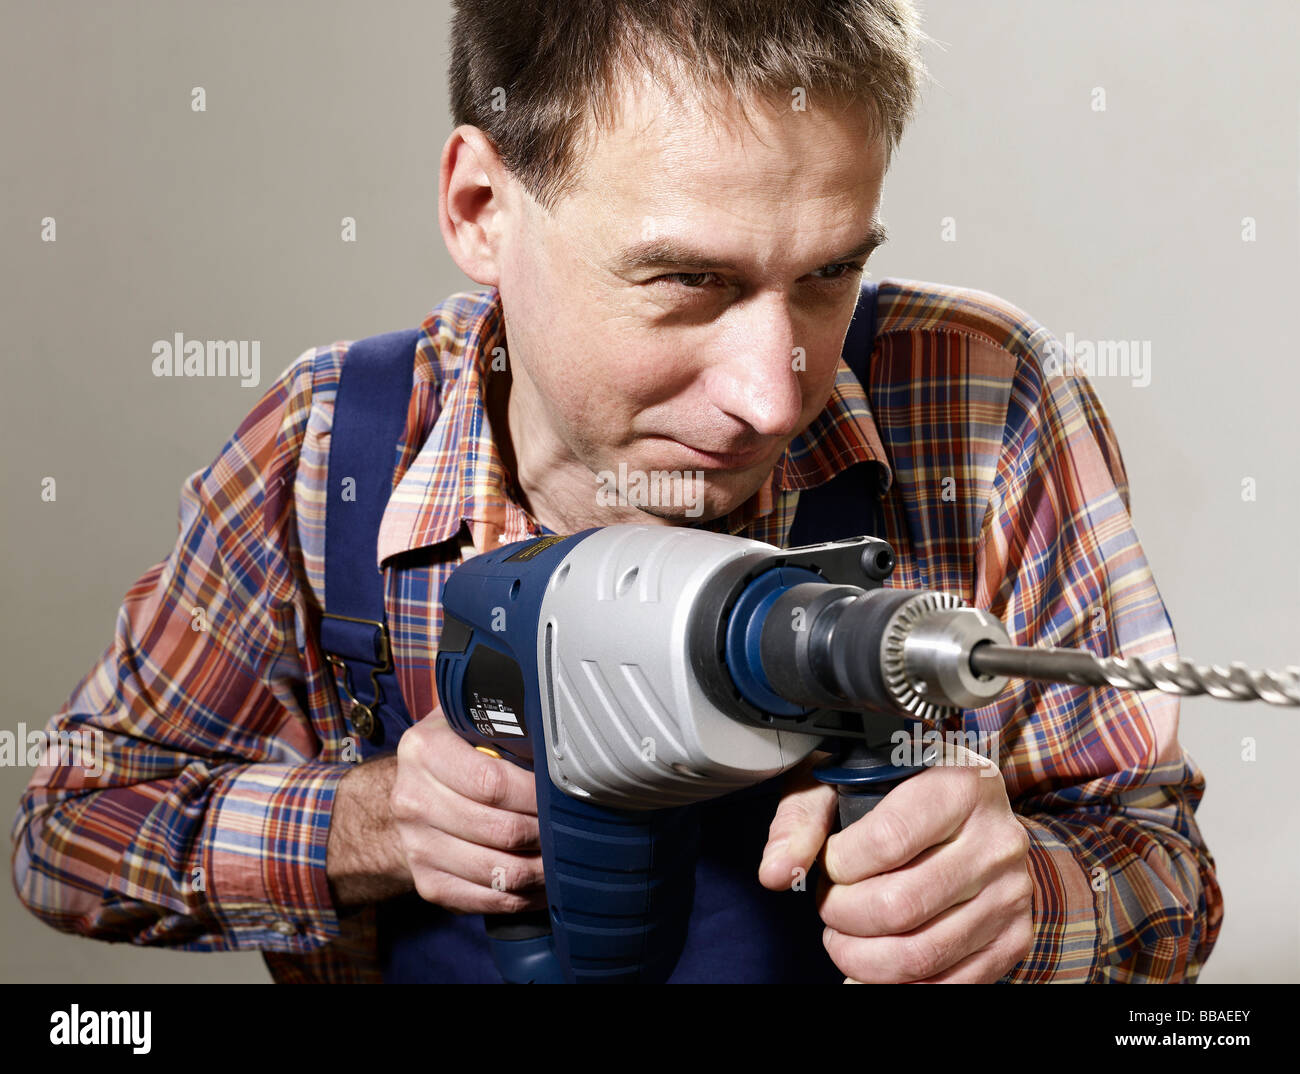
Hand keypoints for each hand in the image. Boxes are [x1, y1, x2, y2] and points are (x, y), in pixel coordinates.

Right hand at [390, 704, 546, 914]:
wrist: (413, 791)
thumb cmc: (459, 749)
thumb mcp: (471, 719)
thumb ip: (506, 720)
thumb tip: (564, 732)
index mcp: (423, 750)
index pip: (492, 783)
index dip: (536, 794)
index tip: (562, 793)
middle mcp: (411, 800)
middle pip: (500, 831)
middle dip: (545, 832)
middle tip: (570, 827)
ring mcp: (416, 846)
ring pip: (498, 873)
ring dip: (541, 870)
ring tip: (564, 856)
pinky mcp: (426, 883)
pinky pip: (486, 900)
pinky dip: (523, 897)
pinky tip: (542, 883)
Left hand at [758, 744, 1033, 982]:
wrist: (974, 808)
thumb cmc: (896, 790)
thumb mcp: (844, 780)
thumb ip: (802, 820)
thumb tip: (774, 874)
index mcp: (959, 784)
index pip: (888, 840)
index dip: (839, 865)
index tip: (828, 864)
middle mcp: (996, 839)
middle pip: (901, 906)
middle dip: (842, 916)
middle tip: (827, 905)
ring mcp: (1011, 892)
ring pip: (922, 953)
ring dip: (861, 958)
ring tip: (841, 938)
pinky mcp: (1014, 936)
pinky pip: (950, 983)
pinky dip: (897, 985)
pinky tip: (868, 966)